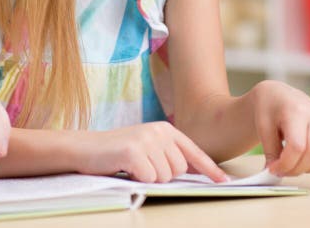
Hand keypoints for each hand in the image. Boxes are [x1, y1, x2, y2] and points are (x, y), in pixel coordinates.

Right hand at [76, 122, 227, 182]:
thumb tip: (195, 172)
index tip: (224, 180)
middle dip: (164, 175)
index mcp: (165, 129)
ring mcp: (147, 140)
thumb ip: (168, 154)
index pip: (194, 151)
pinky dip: (138, 180)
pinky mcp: (134, 152)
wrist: (85, 148)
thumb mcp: (147, 147)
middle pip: (180, 169)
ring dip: (150, 178)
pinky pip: (149, 179)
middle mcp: (159, 131)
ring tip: (133, 167)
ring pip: (166, 176)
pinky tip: (126, 169)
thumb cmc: (117, 152)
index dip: (209, 168)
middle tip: (143, 167)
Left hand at [250, 80, 309, 175]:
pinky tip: (306, 158)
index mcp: (296, 110)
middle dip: (297, 168)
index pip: (297, 146)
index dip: (286, 164)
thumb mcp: (262, 128)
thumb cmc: (268, 109)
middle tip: (282, 170)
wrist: (277, 94)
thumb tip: (275, 174)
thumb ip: (271, 151)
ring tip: (293, 164)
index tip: (273, 169)